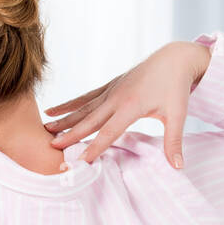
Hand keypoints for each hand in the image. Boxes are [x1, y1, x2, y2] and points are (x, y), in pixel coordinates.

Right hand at [44, 41, 211, 168]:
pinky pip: (86, 97)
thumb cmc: (177, 87)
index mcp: (131, 106)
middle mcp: (116, 98)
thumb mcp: (178, 114)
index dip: (95, 147)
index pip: (109, 132)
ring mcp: (111, 90)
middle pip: (89, 120)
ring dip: (63, 119)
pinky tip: (52, 110)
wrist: (175, 57)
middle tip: (51, 146)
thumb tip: (177, 167)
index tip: (81, 161)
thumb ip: (174, 141)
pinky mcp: (110, 86)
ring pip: (82, 108)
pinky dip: (69, 104)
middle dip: (70, 134)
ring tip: (45, 128)